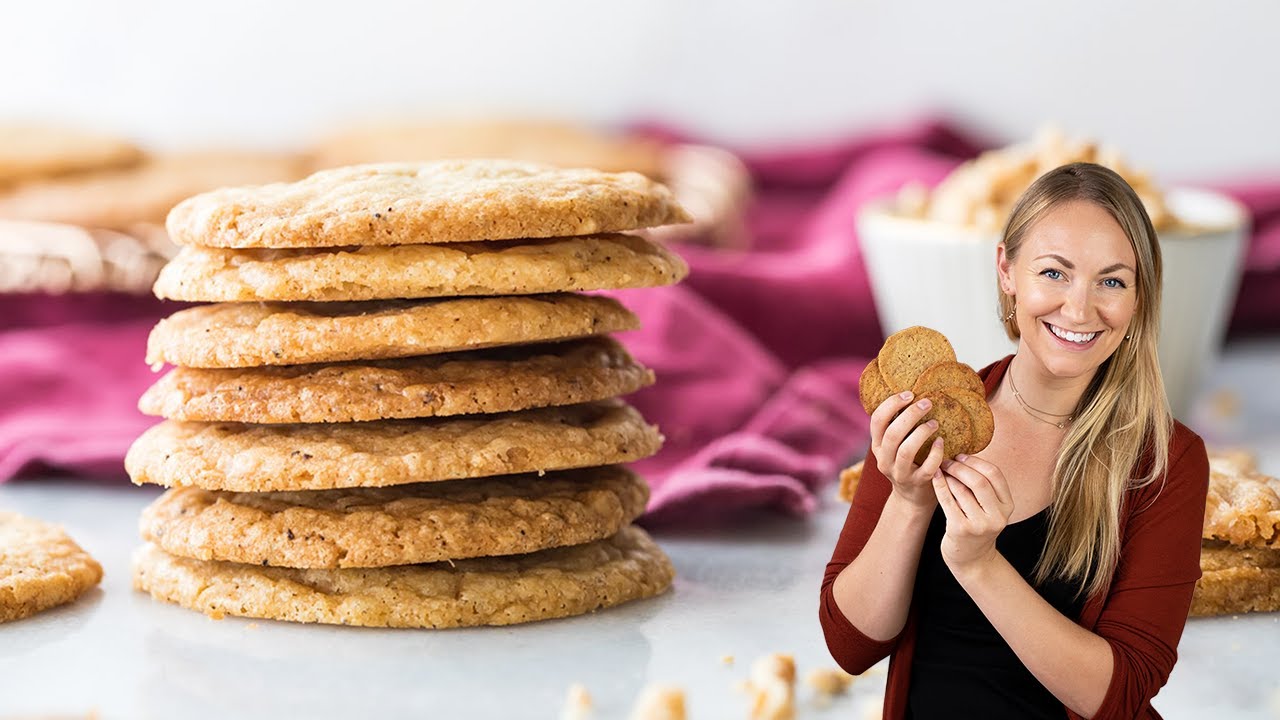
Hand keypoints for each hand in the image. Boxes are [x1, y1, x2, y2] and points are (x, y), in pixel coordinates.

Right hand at [869, 391, 945, 509]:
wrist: (911, 498)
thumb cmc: (909, 463)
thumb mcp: (896, 446)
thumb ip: (899, 426)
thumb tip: (915, 395)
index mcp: (877, 446)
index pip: (877, 421)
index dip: (891, 405)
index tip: (909, 394)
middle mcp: (884, 460)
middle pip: (892, 434)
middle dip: (910, 415)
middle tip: (927, 403)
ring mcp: (899, 473)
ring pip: (906, 450)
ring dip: (922, 432)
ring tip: (935, 423)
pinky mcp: (917, 483)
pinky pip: (927, 468)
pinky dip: (936, 453)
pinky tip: (941, 442)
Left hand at [933, 454, 1015, 571]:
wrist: (971, 559)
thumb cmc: (977, 525)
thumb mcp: (990, 508)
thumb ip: (985, 487)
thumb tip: (964, 456)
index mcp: (1008, 506)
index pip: (995, 475)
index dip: (977, 462)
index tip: (962, 455)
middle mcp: (997, 516)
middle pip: (979, 482)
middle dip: (961, 467)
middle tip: (947, 460)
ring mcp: (979, 525)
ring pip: (961, 490)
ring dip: (949, 476)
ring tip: (941, 469)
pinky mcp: (960, 529)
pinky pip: (948, 501)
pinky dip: (940, 485)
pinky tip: (935, 477)